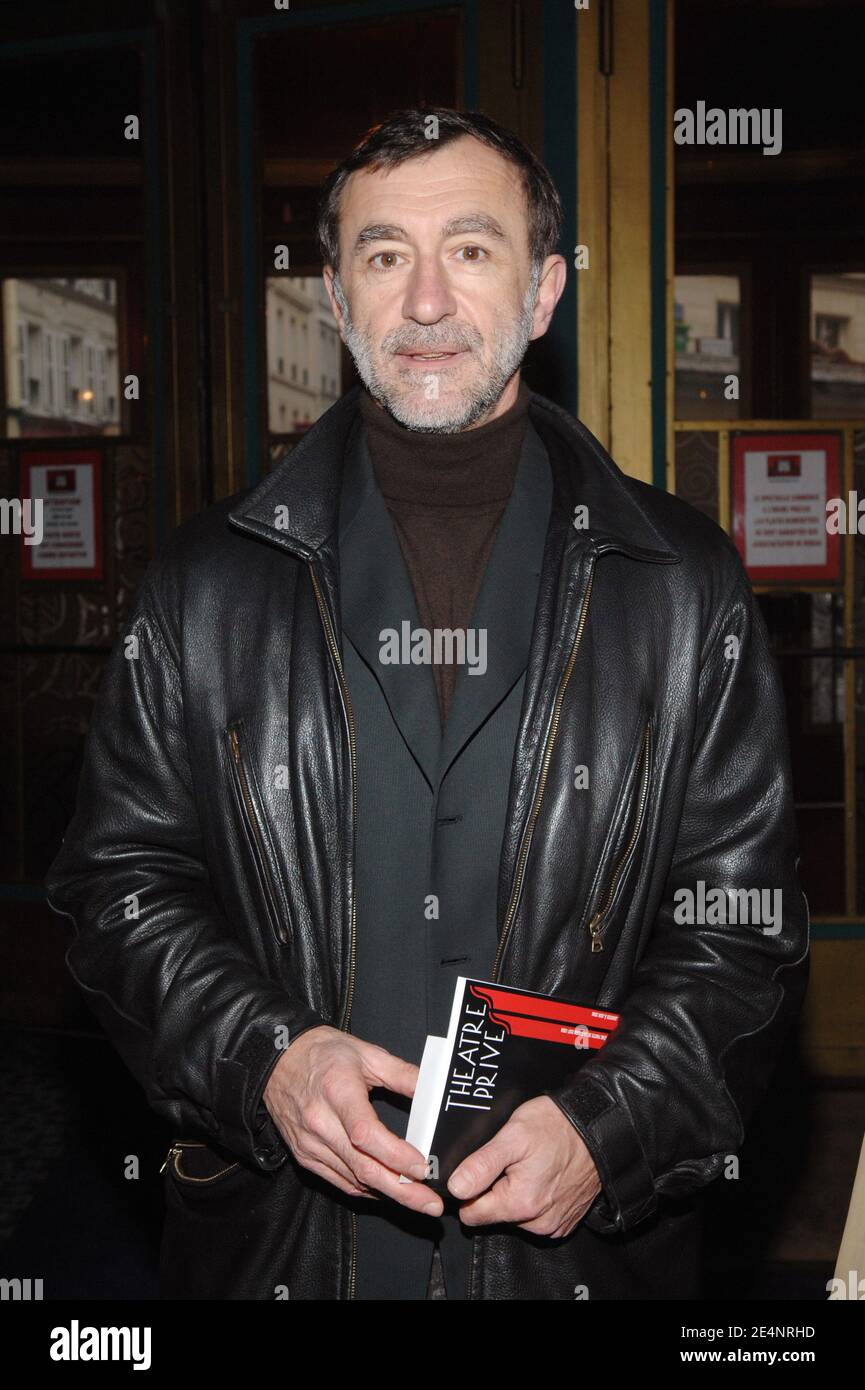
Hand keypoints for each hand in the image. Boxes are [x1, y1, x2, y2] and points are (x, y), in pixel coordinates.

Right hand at [263, 1025, 443, 1216]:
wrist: (278, 1061)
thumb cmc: (323, 1054)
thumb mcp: (367, 1053)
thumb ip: (403, 1074)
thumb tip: (434, 1091)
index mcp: (337, 1091)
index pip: (366, 1134)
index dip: (395, 1155)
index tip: (422, 1168)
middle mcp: (320, 1122)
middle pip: (363, 1166)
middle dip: (401, 1191)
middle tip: (431, 1204)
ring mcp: (310, 1144)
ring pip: (353, 1179)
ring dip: (387, 1194)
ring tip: (419, 1201)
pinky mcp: (305, 1156)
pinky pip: (340, 1180)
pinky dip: (366, 1189)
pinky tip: (388, 1191)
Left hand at [446, 1095, 601, 1235]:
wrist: (597, 1129)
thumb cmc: (557, 1127)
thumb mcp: (513, 1136)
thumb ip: (482, 1165)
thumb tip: (455, 1187)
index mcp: (521, 1203)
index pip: (471, 1214)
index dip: (469, 1191)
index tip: (479, 1171)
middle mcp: (538, 1222)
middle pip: (493, 1215)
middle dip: (494, 1190)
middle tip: (510, 1162)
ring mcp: (553, 1223)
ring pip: (514, 1216)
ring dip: (516, 1194)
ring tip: (529, 1166)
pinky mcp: (564, 1221)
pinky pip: (536, 1216)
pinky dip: (535, 1198)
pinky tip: (542, 1176)